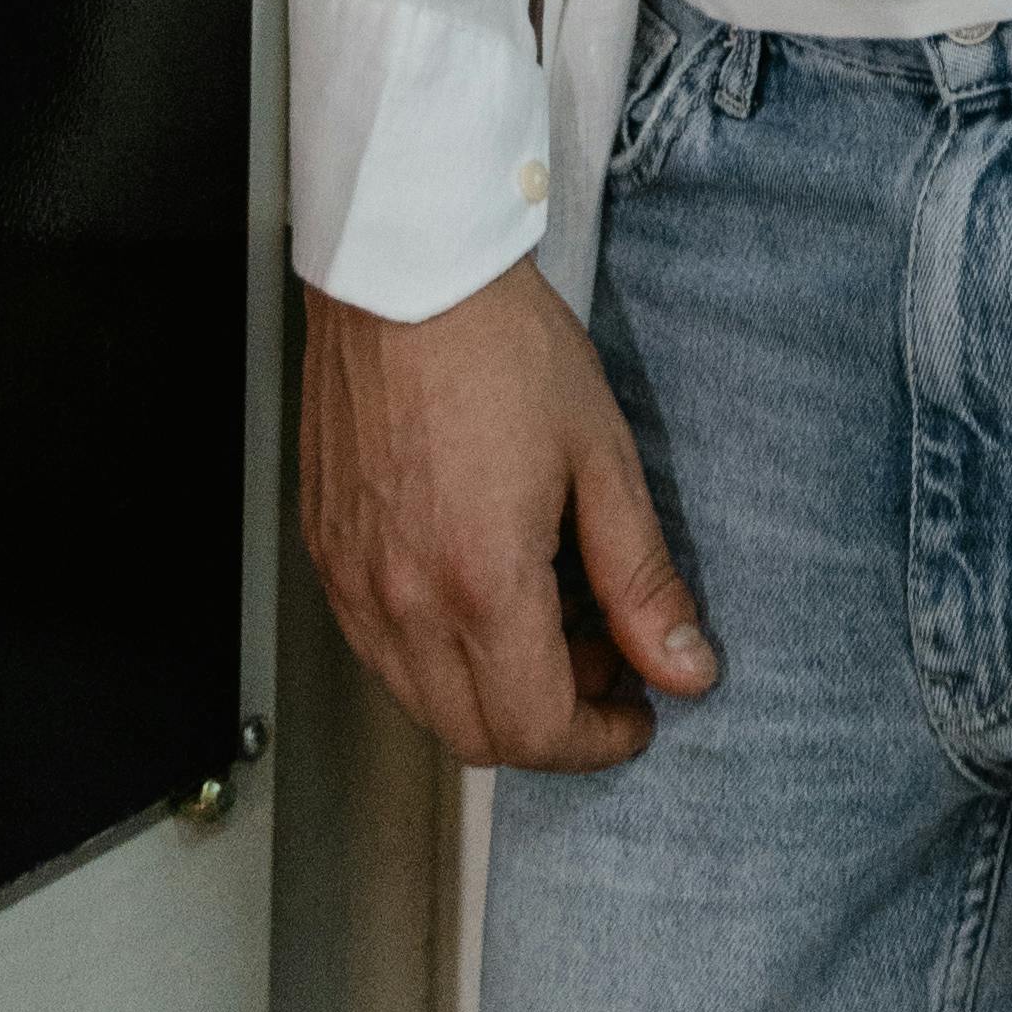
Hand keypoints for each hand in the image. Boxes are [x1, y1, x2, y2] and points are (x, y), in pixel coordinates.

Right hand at [298, 260, 717, 773]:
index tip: (638, 713)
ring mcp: (351, 580)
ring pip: (420, 700)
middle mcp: (399, 601)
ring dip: (489, 692)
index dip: (596, 742)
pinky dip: (434, 652)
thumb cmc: (502, 345)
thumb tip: (686, 669)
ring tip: (549, 616)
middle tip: (604, 659)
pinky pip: (377, 647)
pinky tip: (478, 588)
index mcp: (477, 584)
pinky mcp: (326, 551)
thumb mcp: (600, 457)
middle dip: (550, 723)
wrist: (403, 270)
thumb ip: (641, 579)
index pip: (534, 733)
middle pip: (474, 736)